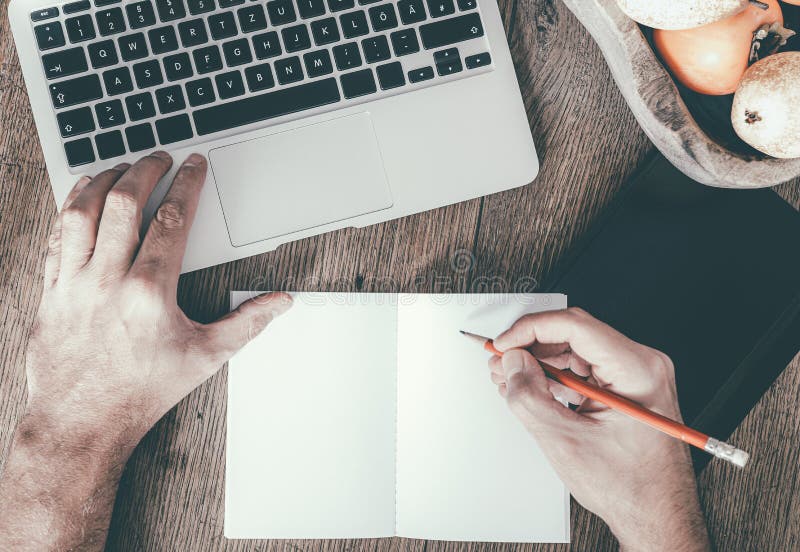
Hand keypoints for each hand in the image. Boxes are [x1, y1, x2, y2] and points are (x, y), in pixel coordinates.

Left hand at [0, 152, 290, 550]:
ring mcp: (74, 284)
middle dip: (145, 169)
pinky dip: (69, 208)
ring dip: (103, 181)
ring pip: (82, 212)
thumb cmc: (142, 392)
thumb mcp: (206, 357)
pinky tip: (80, 197)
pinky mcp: (51, 292)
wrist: (84, 422)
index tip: (194, 165)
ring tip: (119, 167)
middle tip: (159, 156)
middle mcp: (108, 280)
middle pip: (125, 203)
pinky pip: (55, 236)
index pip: (172, 220)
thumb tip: (279, 303)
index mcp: (150, 291)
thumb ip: (247, 323)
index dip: (187, 184)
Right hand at [490, 308, 709, 551]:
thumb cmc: (633, 489)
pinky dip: (555, 375)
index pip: (575, 326)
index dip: (530, 330)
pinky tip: (531, 387)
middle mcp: (642, 365)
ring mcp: (635, 376)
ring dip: (539, 361)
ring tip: (509, 377)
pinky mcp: (625, 387)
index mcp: (638, 370)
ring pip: (575, 350)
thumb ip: (531, 398)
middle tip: (500, 361)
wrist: (658, 517)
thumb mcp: (568, 442)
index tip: (503, 344)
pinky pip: (584, 368)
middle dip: (531, 346)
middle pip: (574, 334)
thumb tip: (512, 363)